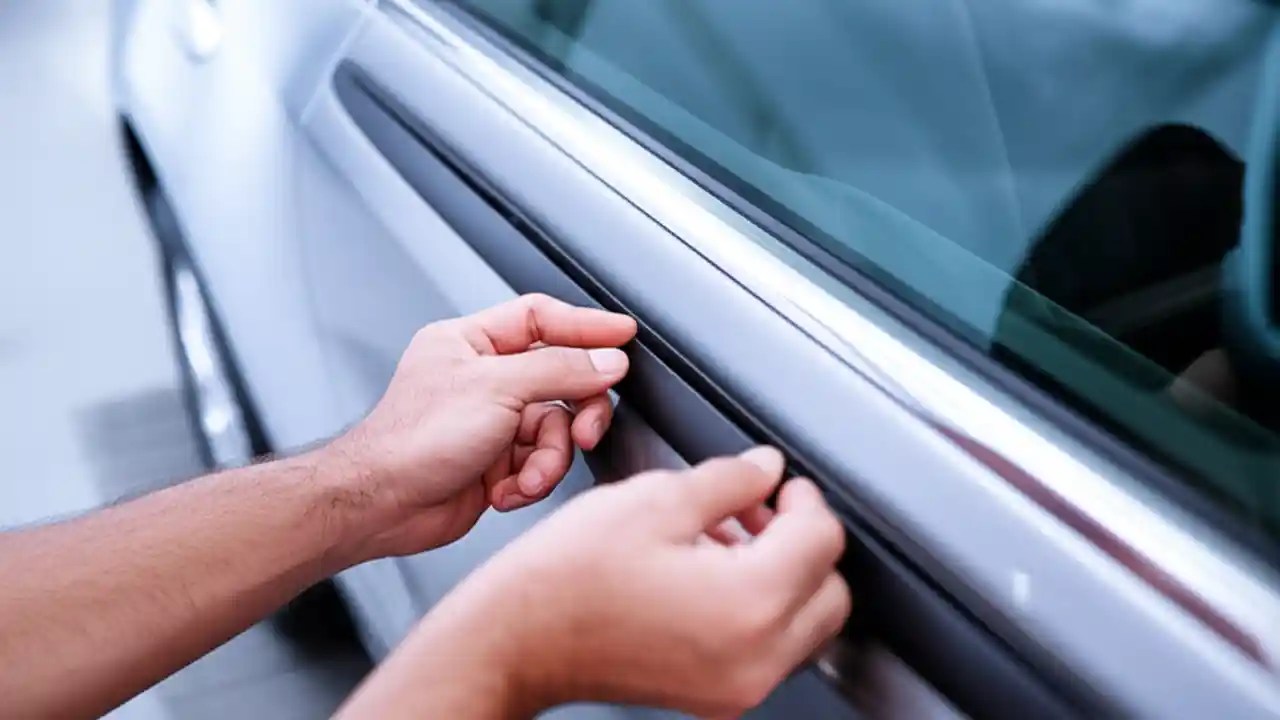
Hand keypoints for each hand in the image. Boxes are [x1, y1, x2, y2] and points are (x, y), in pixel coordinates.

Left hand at [324, 294, 636, 560]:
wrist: (382, 506)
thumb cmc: (412, 441)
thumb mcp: (496, 390)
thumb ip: (559, 370)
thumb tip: (608, 360)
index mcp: (470, 343)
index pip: (540, 319)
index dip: (585, 326)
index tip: (624, 334)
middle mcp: (482, 379)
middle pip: (559, 379)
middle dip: (575, 411)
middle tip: (585, 430)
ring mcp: (490, 422)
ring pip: (554, 429)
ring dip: (548, 459)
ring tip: (527, 476)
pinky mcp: (495, 463)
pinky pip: (539, 463)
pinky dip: (529, 481)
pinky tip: (506, 491)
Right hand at [393, 447, 851, 717]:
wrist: (515, 641)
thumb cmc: (566, 579)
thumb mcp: (654, 501)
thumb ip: (729, 480)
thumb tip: (765, 470)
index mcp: (749, 603)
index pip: (821, 539)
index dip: (803, 497)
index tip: (781, 483)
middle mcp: (755, 656)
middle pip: (829, 590)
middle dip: (803, 540)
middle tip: (763, 507)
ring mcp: (738, 685)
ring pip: (805, 623)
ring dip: (784, 574)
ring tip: (730, 536)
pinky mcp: (717, 696)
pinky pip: (770, 648)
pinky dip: (759, 607)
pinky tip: (712, 572)